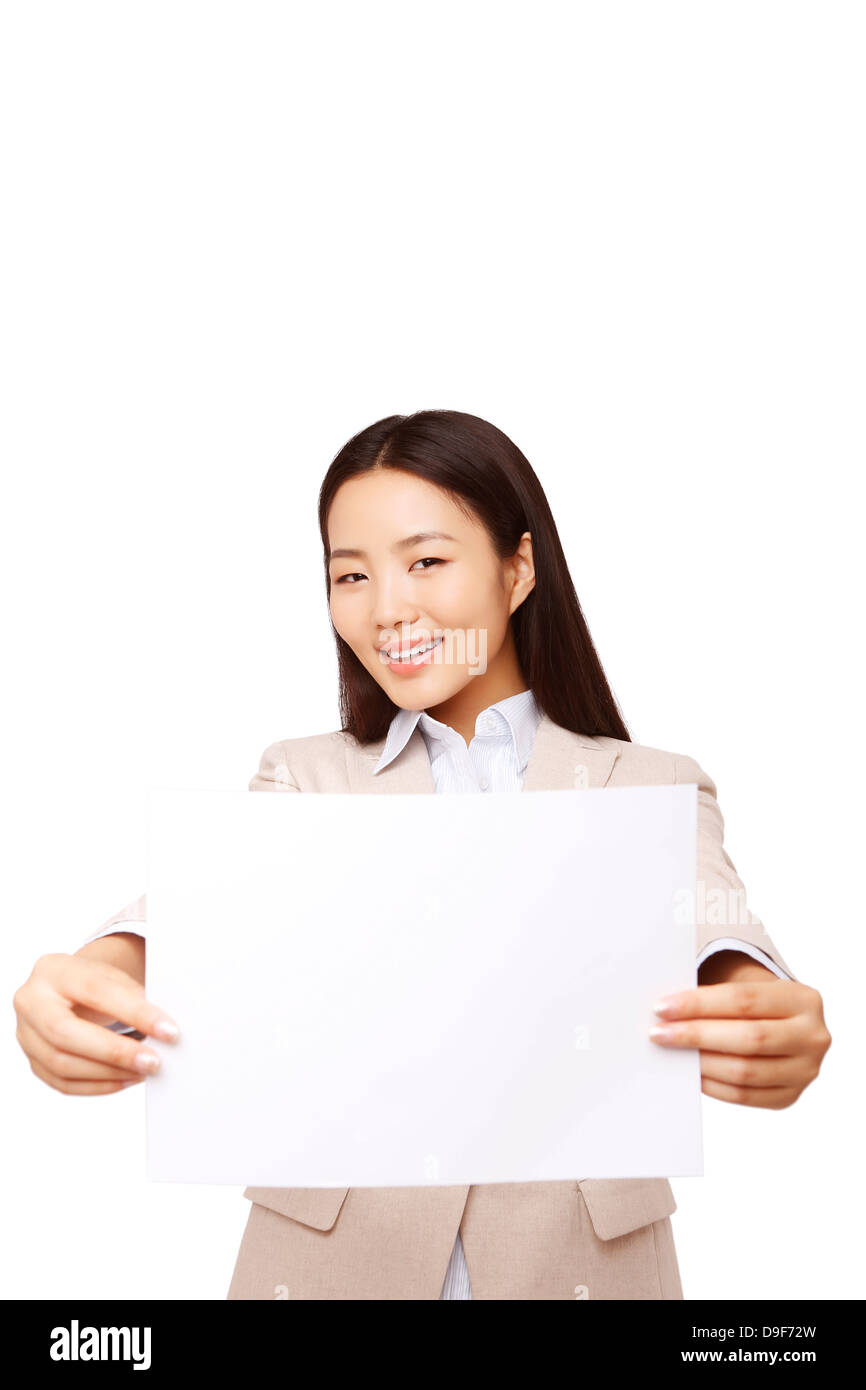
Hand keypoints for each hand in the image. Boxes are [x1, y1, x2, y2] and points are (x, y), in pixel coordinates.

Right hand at [13, 952, 179, 1095]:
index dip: (134, 1012)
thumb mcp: (111, 977)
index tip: (169, 1030)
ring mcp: (26, 1034)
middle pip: (66, 1033)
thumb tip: (163, 1030)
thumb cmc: (93, 983)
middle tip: (153, 1061)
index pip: (95, 991)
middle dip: (115, 1051)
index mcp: (53, 970)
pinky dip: (99, 1086)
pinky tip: (125, 1079)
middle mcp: (30, 1001)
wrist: (68, 991)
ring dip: (110, 1073)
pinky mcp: (33, 1061)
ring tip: (144, 1070)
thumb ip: (133, 998)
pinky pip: (63, 1083)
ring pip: (62, 1064)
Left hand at [648, 968, 831, 1108]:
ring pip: (745, 1071)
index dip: (700, 1004)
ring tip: (672, 1053)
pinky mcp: (790, 1096)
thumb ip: (716, 999)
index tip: (663, 1007)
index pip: (744, 1000)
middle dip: (697, 1035)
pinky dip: (713, 1085)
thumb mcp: (749, 989)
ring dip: (701, 1063)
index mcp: (803, 999)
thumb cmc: (757, 1005)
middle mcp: (813, 1036)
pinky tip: (692, 1072)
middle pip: (748, 1038)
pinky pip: (744, 1095)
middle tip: (659, 1033)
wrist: (786, 1027)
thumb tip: (667, 1014)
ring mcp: (806, 1071)